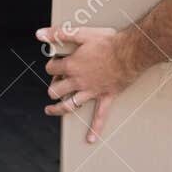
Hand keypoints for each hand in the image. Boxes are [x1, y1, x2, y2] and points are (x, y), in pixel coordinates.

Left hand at [36, 25, 133, 141]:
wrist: (131, 52)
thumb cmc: (109, 42)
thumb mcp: (82, 33)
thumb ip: (60, 34)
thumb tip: (40, 34)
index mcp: (72, 66)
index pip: (52, 69)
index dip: (51, 65)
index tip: (56, 63)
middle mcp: (78, 81)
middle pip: (55, 90)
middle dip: (52, 87)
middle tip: (56, 84)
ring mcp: (91, 91)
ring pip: (69, 105)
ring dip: (58, 109)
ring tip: (51, 110)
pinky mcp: (105, 97)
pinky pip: (100, 116)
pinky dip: (95, 128)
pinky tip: (90, 138)